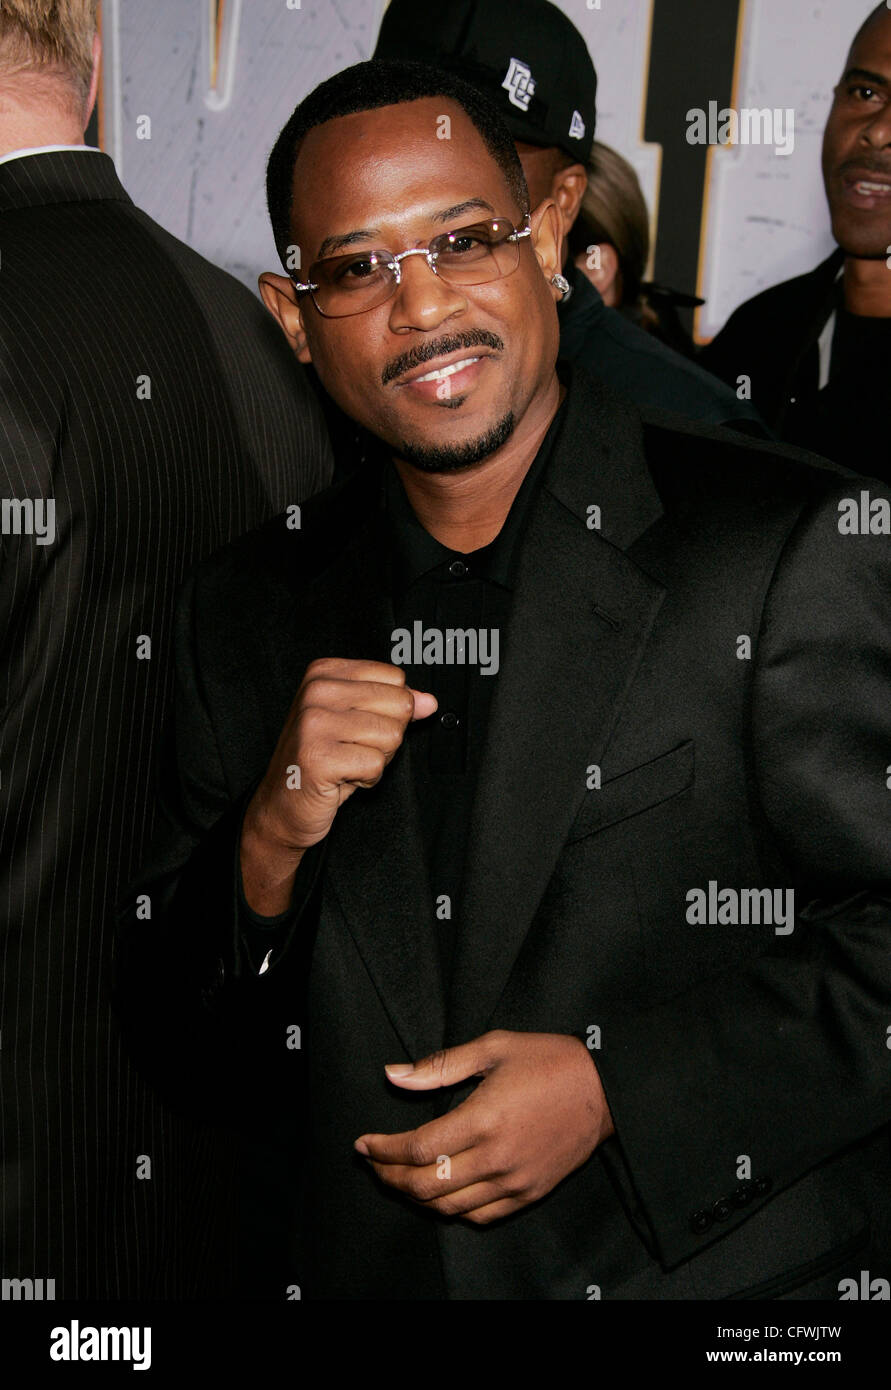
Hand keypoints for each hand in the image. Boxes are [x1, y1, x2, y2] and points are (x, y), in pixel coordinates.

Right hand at [240, 657, 435, 912]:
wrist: (282, 805)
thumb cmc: (321, 761)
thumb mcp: (357, 722)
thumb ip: (393, 706)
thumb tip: (429, 701)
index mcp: (324, 673)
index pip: (395, 679)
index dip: (388, 711)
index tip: (357, 727)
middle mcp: (316, 691)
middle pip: (398, 704)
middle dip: (386, 736)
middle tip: (352, 749)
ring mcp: (314, 723)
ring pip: (392, 735)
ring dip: (377, 758)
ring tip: (347, 762)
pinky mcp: (318, 757)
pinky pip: (376, 764)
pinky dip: (367, 778)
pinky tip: (342, 777)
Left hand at [354, 1030, 614, 1223]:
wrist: (606, 1089)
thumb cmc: (549, 1060)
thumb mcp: (494, 1047)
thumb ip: (440, 1065)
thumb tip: (392, 1076)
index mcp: (484, 1119)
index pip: (417, 1149)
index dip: (383, 1151)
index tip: (363, 1144)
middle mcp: (497, 1158)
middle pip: (426, 1185)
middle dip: (390, 1177)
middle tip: (373, 1163)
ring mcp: (514, 1182)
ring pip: (449, 1207)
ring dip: (415, 1196)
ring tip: (399, 1177)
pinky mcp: (529, 1194)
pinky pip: (480, 1216)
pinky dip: (451, 1210)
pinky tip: (440, 1192)